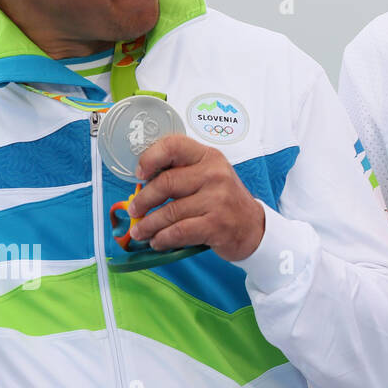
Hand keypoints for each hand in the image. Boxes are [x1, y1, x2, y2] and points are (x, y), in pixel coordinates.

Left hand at [127, 135, 265, 261]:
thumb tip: (141, 186)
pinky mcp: (217, 224)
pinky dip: (162, 239)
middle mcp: (215, 174)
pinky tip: (158, 241)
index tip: (140, 174)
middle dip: (143, 200)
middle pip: (166, 183)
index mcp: (209, 157)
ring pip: (169, 212)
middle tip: (135, 210)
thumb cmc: (224, 201)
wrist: (253, 226)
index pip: (173, 145)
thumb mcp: (208, 177)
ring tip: (141, 231)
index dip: (150, 158)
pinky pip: (178, 232)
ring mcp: (218, 199)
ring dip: (148, 225)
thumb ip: (181, 174)